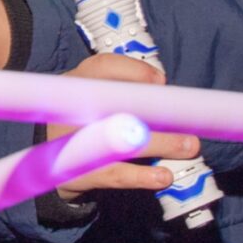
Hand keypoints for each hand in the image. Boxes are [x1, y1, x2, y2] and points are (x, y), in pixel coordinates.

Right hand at [46, 55, 199, 199]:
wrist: (53, 161)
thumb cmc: (89, 121)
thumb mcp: (98, 98)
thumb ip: (128, 90)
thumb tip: (167, 92)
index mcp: (79, 82)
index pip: (104, 67)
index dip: (135, 72)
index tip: (161, 83)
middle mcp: (73, 109)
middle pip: (117, 105)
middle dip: (157, 112)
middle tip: (189, 119)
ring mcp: (73, 142)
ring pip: (121, 141)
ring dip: (161, 144)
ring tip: (188, 146)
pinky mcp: (78, 172)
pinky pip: (115, 174)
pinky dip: (142, 176)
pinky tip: (164, 176)